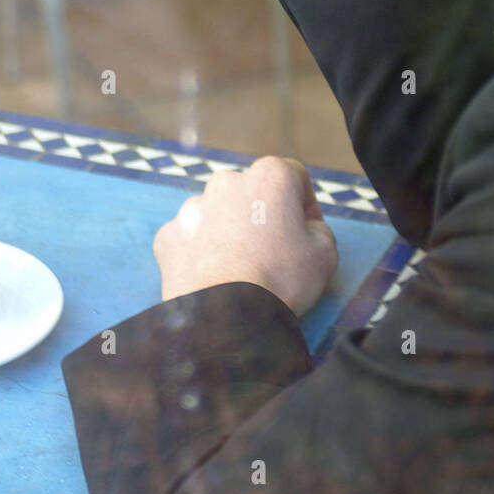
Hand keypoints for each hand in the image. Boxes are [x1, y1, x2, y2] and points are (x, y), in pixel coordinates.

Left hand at [153, 157, 337, 316]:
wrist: (223, 317)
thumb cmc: (281, 278)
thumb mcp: (326, 254)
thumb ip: (319, 230)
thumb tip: (306, 230)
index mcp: (269, 176)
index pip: (296, 178)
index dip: (305, 207)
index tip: (307, 234)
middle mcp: (226, 181)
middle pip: (252, 193)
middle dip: (262, 216)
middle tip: (273, 253)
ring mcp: (192, 207)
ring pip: (218, 214)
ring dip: (229, 232)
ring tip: (239, 269)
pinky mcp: (167, 235)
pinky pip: (191, 239)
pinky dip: (200, 253)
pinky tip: (212, 278)